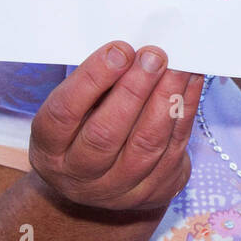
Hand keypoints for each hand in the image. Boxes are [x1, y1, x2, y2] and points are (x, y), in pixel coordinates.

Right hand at [28, 41, 202, 213]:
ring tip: (178, 66)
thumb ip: (95, 86)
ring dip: (166, 99)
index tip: (119, 49)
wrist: (102, 184)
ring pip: (147, 144)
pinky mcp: (155, 190)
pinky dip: (185, 110)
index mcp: (50, 149)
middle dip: (134, 90)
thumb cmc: (84, 131)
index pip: (65, 113)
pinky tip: (190, 83)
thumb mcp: (75, 111)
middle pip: (106, 133)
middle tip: (154, 56)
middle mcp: (80, 175)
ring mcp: (119, 189)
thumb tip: (131, 50)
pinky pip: (175, 147)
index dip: (92, 79)